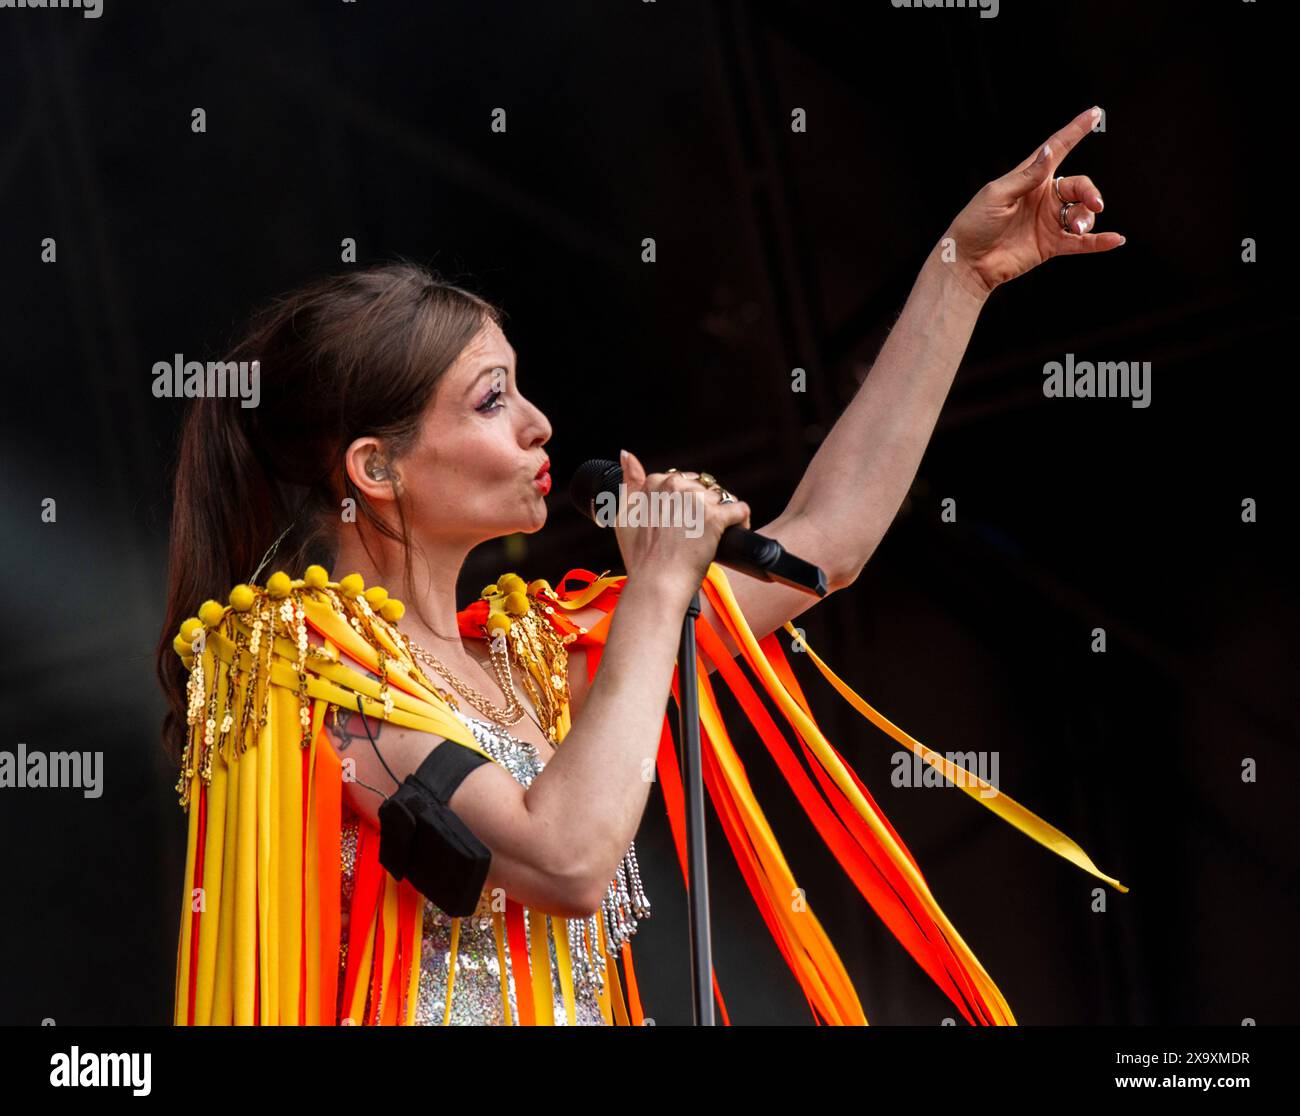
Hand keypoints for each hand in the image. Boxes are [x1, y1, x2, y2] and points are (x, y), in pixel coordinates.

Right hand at [613, 449, 750, 598]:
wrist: (656, 583)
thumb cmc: (641, 557)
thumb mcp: (624, 515)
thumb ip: (628, 482)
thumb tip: (627, 454)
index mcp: (654, 483)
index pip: (682, 480)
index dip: (686, 500)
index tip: (684, 520)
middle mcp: (674, 486)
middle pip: (703, 487)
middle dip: (705, 506)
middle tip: (699, 531)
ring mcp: (695, 501)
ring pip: (722, 496)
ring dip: (723, 513)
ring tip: (717, 534)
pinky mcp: (715, 517)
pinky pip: (739, 509)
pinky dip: (742, 520)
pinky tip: (736, 531)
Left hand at [942, 106, 1125, 297]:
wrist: (967, 263)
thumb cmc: (974, 224)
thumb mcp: (997, 195)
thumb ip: (1027, 176)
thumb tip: (1050, 150)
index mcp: (1029, 179)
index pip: (1057, 149)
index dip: (1075, 131)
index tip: (1094, 113)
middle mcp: (1043, 197)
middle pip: (1078, 186)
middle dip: (1090, 193)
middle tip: (1095, 205)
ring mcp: (1048, 221)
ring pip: (1081, 213)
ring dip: (1086, 218)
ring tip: (1078, 229)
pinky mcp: (1050, 245)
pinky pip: (1080, 243)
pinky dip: (1098, 241)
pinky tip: (1115, 240)